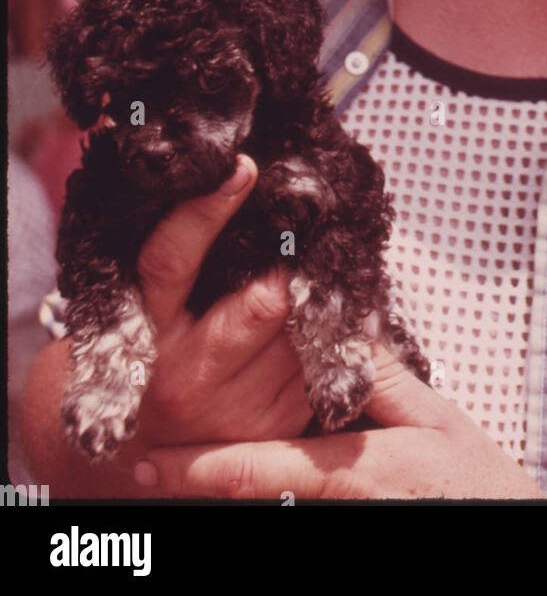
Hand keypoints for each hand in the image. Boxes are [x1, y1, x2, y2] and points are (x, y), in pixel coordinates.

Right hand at [129, 155, 312, 454]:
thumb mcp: (154, 309)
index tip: (242, 168)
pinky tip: (324, 320)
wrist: (153, 451)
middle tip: (299, 239)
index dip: (206, 210)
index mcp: (146, 331)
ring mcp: (234, 411)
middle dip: (287, 267)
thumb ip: (187, 260)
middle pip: (263, 302)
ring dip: (314, 301)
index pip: (171, 259)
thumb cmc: (159, 353)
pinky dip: (329, 335)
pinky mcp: (275, 431)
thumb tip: (238, 178)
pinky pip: (321, 364)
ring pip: (302, 331)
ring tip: (311, 280)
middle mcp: (186, 377)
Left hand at [133, 342, 546, 499]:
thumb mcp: (433, 417)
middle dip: (198, 482)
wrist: (503, 530)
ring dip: (231, 485)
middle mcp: (338, 507)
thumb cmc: (475, 480)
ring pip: (272, 504)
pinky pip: (298, 505)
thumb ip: (380, 374)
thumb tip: (330, 325)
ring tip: (178, 469)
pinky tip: (233, 475)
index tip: (151, 463)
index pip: (265, 471)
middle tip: (145, 470)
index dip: (201, 469)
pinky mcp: (342, 523)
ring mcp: (338, 521)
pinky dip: (267, 491)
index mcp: (358, 472)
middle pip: (254, 498)